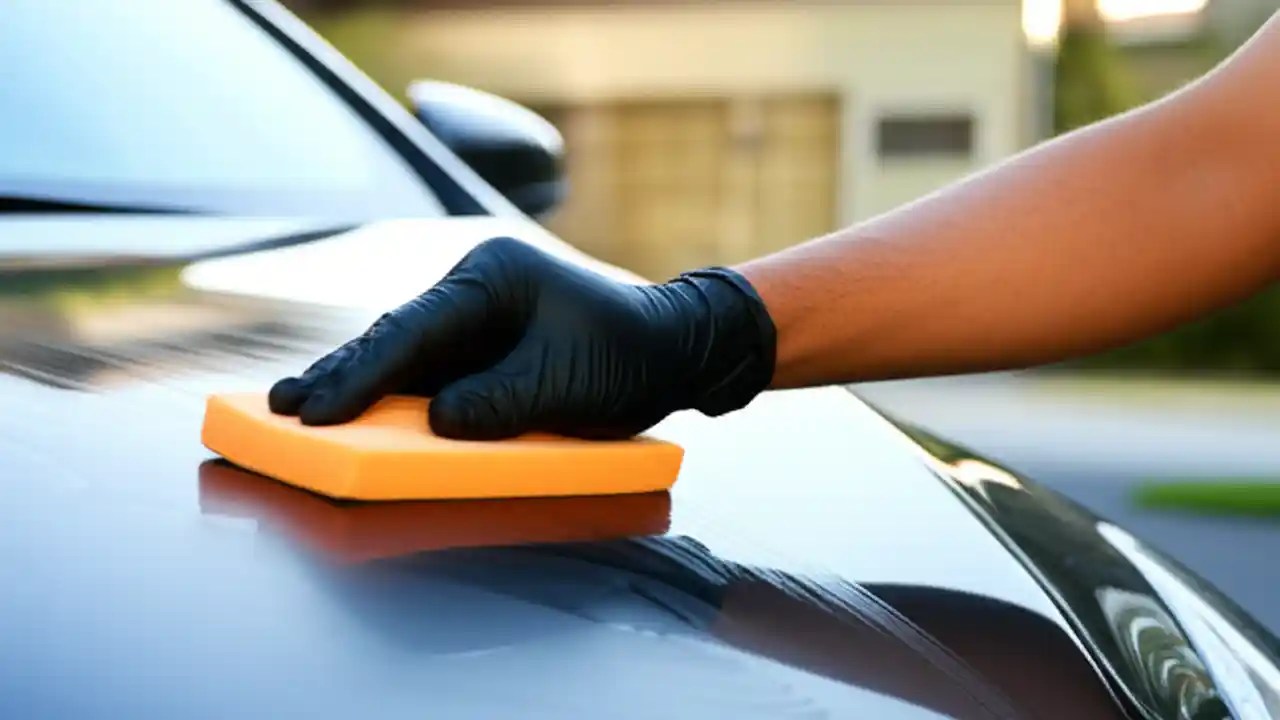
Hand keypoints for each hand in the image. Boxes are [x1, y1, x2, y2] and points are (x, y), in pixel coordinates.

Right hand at [268, 237, 775, 438]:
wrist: (669, 348)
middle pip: (392, 335)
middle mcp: (474, 289)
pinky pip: (426, 370)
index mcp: (489, 278)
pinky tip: (356, 412)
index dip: (358, 373)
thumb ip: (497, 401)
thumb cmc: (624, 354)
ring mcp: (476, 317)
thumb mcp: (562, 381)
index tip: (314, 410)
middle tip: (279, 407)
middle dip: (339, 374)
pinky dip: (391, 393)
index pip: (410, 329)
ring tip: (299, 409)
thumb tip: (437, 420)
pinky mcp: (483, 346)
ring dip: (355, 382)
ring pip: (402, 352)